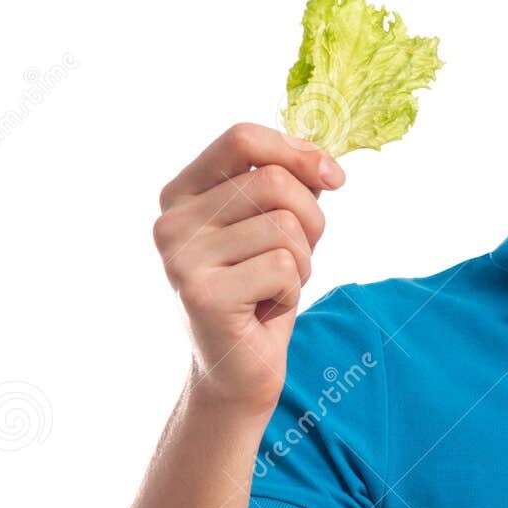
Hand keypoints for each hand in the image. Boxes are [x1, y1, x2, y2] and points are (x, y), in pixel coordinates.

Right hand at [153, 123, 344, 412]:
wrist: (239, 368)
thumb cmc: (261, 291)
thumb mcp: (277, 227)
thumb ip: (291, 185)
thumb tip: (323, 160)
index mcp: (183, 194)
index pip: (241, 138)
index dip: (298, 151)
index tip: (335, 177)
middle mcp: (172, 221)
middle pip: (273, 181)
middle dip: (312, 218)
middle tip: (299, 255)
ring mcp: (181, 257)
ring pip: (285, 226)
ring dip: (302, 261)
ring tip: (275, 286)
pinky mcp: (201, 294)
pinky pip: (284, 267)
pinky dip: (292, 290)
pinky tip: (266, 308)